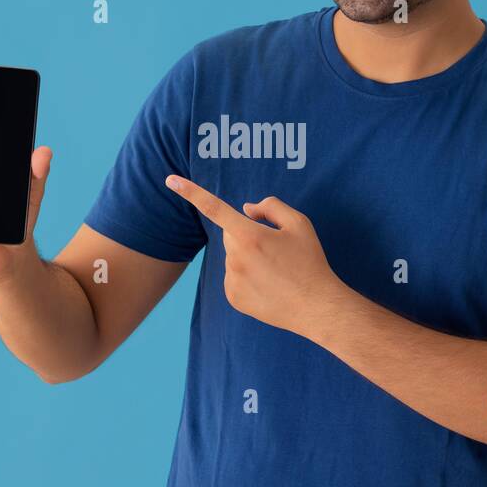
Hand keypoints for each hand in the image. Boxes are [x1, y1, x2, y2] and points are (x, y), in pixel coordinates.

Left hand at [163, 173, 344, 338]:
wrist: (316, 307)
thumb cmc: (310, 262)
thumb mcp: (299, 224)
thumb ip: (271, 207)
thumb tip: (246, 209)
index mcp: (250, 235)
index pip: (214, 208)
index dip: (191, 192)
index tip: (170, 180)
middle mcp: (235, 257)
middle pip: (231, 234)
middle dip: (247, 235)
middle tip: (276, 249)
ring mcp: (231, 279)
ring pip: (233, 257)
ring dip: (248, 258)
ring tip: (276, 271)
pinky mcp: (232, 297)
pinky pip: (234, 277)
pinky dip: (247, 277)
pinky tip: (269, 285)